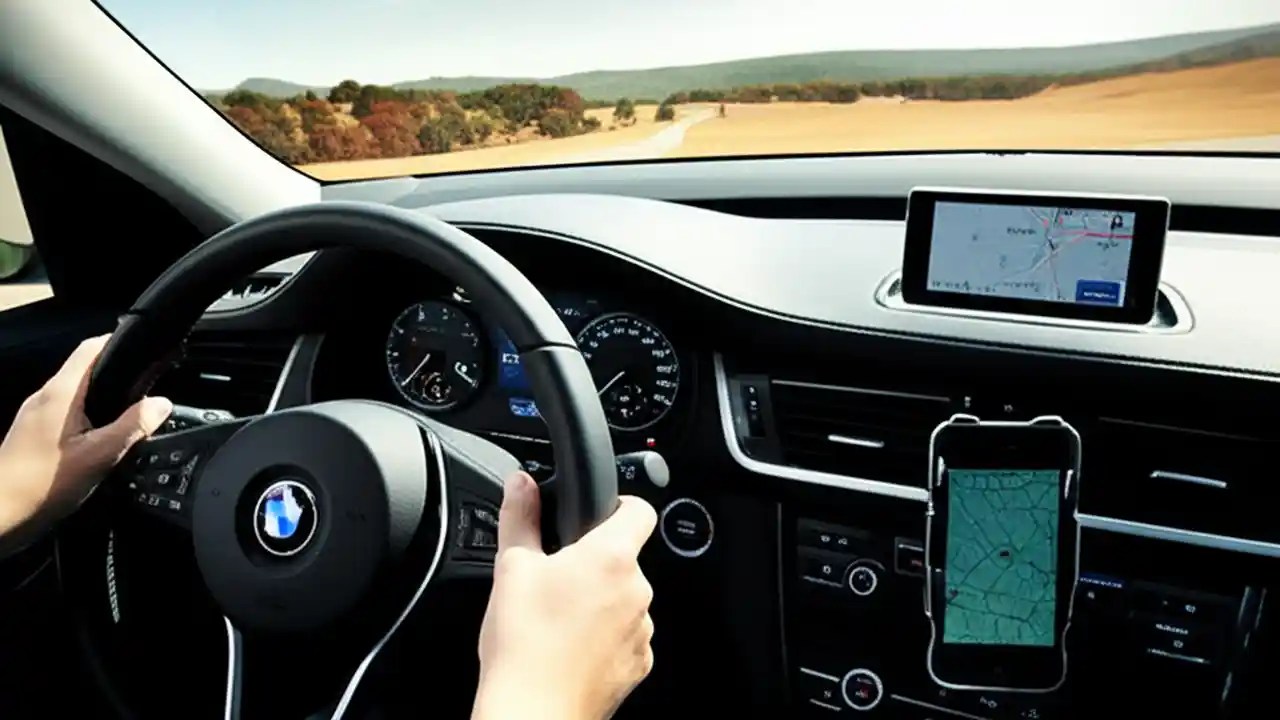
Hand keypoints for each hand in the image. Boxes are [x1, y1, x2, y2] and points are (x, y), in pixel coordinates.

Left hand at [0, 335, 171, 555]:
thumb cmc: (41, 486)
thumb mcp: (99, 456)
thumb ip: (133, 426)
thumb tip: (162, 404)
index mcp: (60, 394)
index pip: (90, 348)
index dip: (119, 341)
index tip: (145, 347)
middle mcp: (44, 398)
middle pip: (85, 370)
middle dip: (117, 372)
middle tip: (147, 382)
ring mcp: (35, 416)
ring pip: (76, 394)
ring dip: (103, 397)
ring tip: (131, 412)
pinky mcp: (33, 434)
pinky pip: (67, 413)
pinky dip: (89, 416)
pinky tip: (102, 439)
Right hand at [472, 472, 656, 719]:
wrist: (533, 712)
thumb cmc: (523, 644)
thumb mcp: (512, 567)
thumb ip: (519, 516)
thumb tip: (520, 484)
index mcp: (611, 557)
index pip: (639, 509)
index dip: (619, 504)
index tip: (598, 513)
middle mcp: (637, 590)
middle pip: (624, 559)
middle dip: (594, 563)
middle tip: (556, 578)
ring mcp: (642, 630)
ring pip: (624, 599)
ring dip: (600, 601)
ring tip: (558, 618)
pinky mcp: (639, 663)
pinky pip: (626, 635)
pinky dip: (604, 635)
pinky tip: (570, 645)